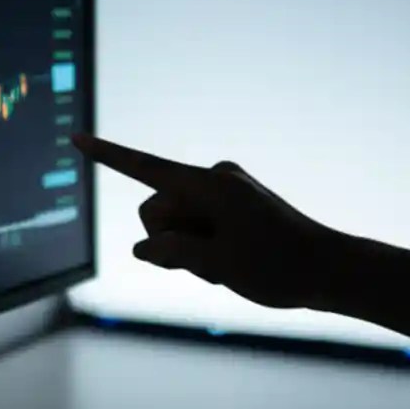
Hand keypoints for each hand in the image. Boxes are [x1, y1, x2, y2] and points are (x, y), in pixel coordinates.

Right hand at [71, 133, 344, 309]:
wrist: (333, 270)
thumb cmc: (280, 268)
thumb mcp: (217, 266)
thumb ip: (170, 253)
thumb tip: (142, 247)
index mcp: (210, 184)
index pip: (144, 168)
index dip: (107, 156)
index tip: (76, 138)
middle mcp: (214, 178)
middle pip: (157, 209)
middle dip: (169, 240)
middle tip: (211, 265)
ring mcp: (224, 190)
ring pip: (175, 222)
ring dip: (188, 250)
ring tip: (226, 268)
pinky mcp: (232, 205)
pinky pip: (195, 224)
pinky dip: (201, 247)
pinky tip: (230, 263)